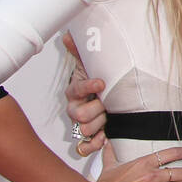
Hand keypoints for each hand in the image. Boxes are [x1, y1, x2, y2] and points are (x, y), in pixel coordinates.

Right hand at [63, 32, 107, 156]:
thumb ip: (81, 51)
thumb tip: (68, 35)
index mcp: (75, 91)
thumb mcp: (94, 66)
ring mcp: (81, 123)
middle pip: (79, 114)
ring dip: (100, 124)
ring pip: (85, 128)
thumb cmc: (102, 83)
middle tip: (107, 104)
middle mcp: (76, 108)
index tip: (101, 82)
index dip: (88, 86)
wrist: (112, 100)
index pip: (77, 89)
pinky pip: (84, 146)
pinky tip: (104, 137)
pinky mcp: (89, 137)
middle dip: (97, 109)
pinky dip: (95, 143)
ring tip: (109, 117)